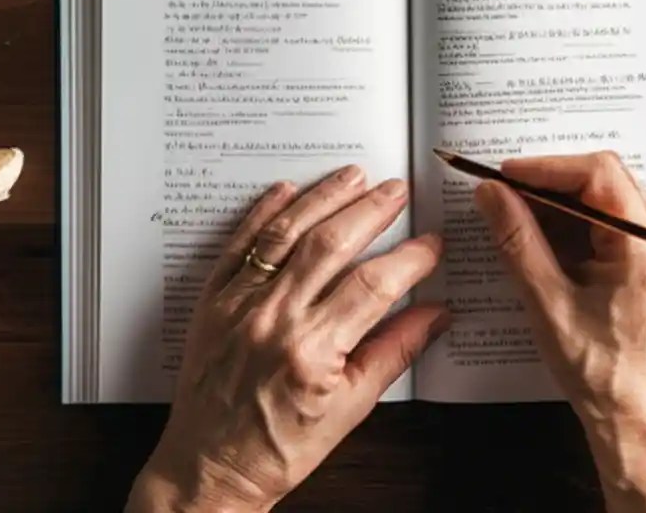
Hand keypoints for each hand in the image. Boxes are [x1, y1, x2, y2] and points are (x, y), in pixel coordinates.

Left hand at [128, 166, 449, 512]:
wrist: (210, 468)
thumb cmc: (279, 448)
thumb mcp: (350, 409)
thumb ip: (393, 353)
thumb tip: (435, 314)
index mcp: (314, 351)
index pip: (374, 286)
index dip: (409, 259)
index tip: (431, 245)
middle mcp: (274, 320)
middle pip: (331, 246)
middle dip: (370, 211)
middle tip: (396, 190)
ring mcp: (239, 305)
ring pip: (286, 234)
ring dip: (323, 199)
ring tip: (353, 177)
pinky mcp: (212, 301)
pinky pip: (239, 245)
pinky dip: (263, 213)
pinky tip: (287, 191)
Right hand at [474, 152, 645, 512]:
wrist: (638, 414)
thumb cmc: (600, 372)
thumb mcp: (548, 304)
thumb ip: (518, 241)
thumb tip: (492, 194)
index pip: (599, 174)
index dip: (547, 168)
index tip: (507, 175)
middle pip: (609, 180)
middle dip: (554, 183)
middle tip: (508, 195)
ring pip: (615, 197)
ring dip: (568, 202)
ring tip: (526, 219)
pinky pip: (624, 220)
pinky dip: (586, 221)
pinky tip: (555, 240)